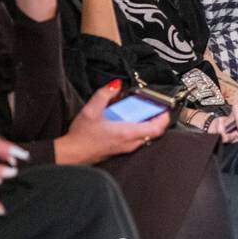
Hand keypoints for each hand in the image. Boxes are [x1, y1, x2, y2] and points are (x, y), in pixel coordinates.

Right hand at [56, 81, 170, 164]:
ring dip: (148, 125)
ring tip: (143, 113)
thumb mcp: (91, 110)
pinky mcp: (121, 150)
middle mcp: (130, 143)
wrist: (72, 154)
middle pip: (154, 132)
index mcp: (127, 133)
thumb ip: (105, 94)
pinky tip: (129, 122)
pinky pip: (137, 140)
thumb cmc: (81, 137)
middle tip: (155, 108)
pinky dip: (139, 130)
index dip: (164, 118)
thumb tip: (116, 84)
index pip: (156, 128)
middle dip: (157, 119)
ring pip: (146, 137)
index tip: (165, 108)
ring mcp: (126, 148)